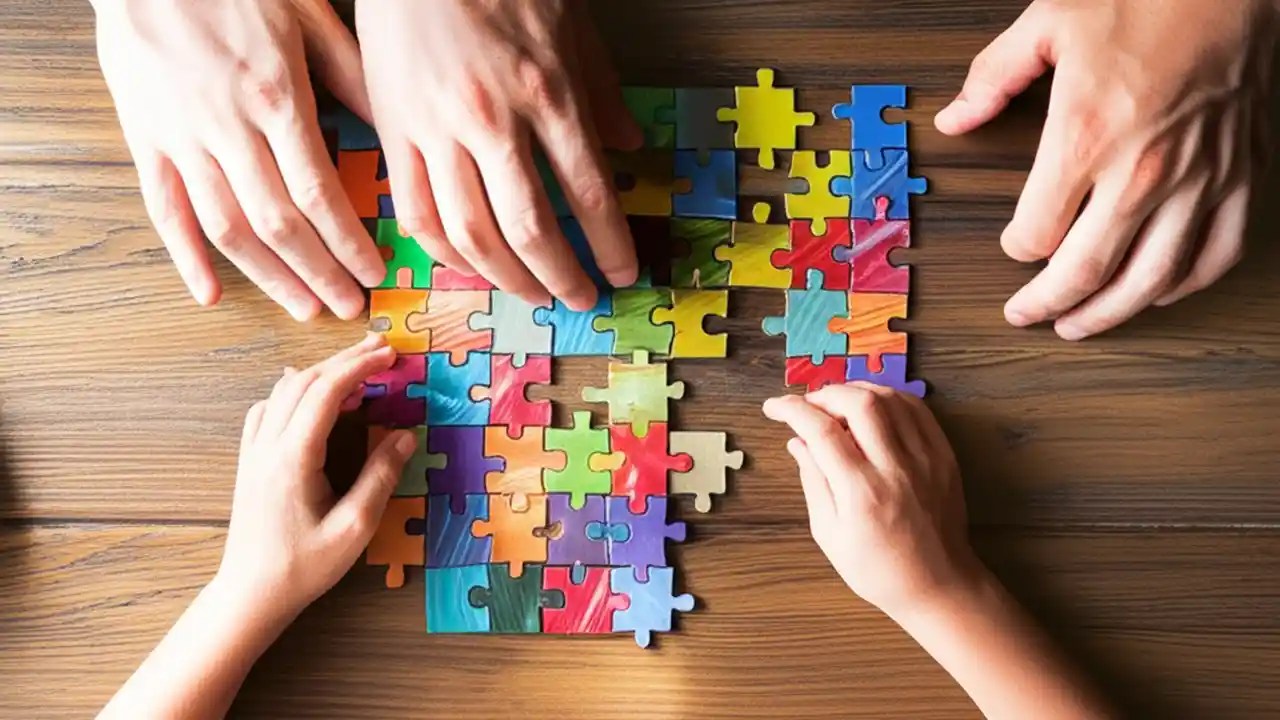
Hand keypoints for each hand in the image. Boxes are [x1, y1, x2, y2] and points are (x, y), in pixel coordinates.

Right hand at [92, 0, 385, 319]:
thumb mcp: (308, 17)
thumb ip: (350, 77)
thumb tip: (394, 128)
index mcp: (275, 97)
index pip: (318, 193)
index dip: (346, 243)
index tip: (372, 274)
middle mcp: (227, 125)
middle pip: (278, 222)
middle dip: (318, 272)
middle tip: (348, 306)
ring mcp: (180, 136)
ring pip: (226, 226)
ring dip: (267, 275)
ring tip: (302, 306)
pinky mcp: (143, 137)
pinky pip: (163, 209)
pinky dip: (185, 256)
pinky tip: (211, 292)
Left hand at [216, 334, 416, 618]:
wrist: (251, 592)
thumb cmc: (304, 567)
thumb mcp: (354, 528)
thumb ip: (379, 478)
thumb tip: (404, 436)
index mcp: (293, 458)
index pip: (326, 392)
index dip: (359, 367)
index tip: (390, 355)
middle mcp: (267, 445)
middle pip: (304, 381)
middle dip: (345, 360)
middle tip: (382, 349)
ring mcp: (254, 450)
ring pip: (284, 389)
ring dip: (321, 372)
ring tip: (357, 368)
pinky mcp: (250, 459)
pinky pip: (269, 407)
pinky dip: (296, 390)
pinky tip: (315, 397)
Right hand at [356, 0, 641, 310]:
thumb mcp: (573, 26)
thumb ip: (603, 92)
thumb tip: (632, 146)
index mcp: (546, 93)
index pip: (588, 193)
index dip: (609, 246)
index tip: (623, 274)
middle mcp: (491, 120)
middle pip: (529, 228)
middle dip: (560, 277)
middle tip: (580, 300)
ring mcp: (435, 128)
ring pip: (470, 233)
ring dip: (506, 278)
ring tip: (532, 295)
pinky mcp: (392, 130)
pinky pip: (415, 211)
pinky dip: (443, 251)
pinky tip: (469, 265)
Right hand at [763, 384, 977, 616]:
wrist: (939, 585)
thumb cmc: (877, 569)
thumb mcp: (829, 534)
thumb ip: (813, 481)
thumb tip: (797, 440)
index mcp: (861, 493)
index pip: (822, 432)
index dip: (792, 410)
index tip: (774, 407)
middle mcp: (895, 469)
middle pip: (859, 403)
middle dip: (824, 393)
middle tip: (808, 406)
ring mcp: (925, 459)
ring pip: (890, 398)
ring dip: (856, 390)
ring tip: (836, 403)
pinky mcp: (944, 456)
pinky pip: (917, 409)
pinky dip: (889, 397)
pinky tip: (871, 406)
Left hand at [936, 0, 1274, 339]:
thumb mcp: (1049, 21)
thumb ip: (993, 76)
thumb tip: (955, 119)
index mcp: (1086, 136)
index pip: (1036, 232)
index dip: (1015, 247)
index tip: (1013, 244)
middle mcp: (1143, 170)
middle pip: (1084, 272)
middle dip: (1046, 304)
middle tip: (1027, 316)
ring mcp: (1199, 180)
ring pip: (1149, 281)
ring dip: (1108, 314)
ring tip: (1078, 326)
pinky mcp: (1242, 177)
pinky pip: (1215, 255)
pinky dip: (1181, 286)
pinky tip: (1155, 292)